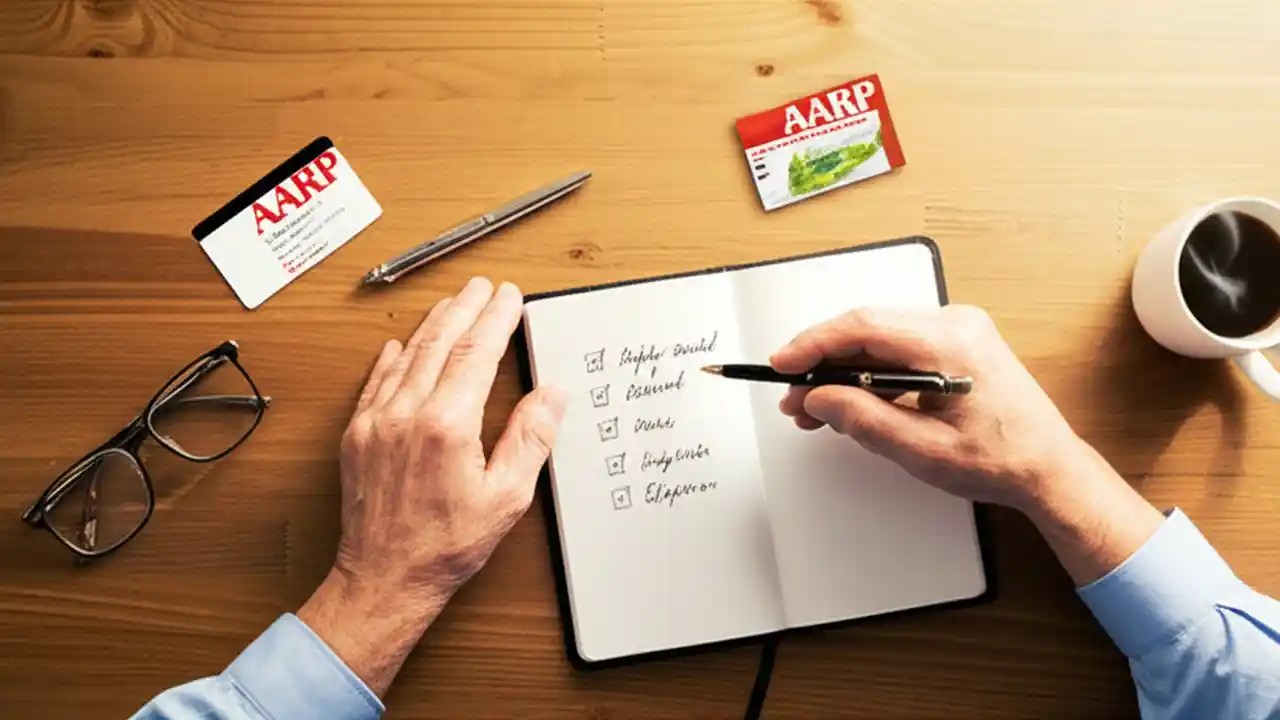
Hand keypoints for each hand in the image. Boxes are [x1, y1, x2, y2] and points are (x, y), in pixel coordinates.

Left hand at [299, 277, 567, 694]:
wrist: (384, 579)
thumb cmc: (444, 546)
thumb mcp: (506, 498)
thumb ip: (530, 439)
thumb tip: (550, 395)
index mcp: (446, 424)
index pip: (477, 352)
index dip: (496, 318)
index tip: (509, 297)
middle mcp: (405, 414)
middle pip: (440, 342)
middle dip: (465, 308)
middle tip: (482, 286)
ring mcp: (376, 422)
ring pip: (407, 356)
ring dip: (432, 325)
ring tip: (451, 304)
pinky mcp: (357, 436)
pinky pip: (375, 382)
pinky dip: (391, 358)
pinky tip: (398, 346)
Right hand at [772, 305, 1080, 510]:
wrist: (1048, 468)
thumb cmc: (1003, 459)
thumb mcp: (922, 450)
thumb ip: (863, 420)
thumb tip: (819, 399)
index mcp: (951, 343)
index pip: (864, 327)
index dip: (814, 344)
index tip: (783, 364)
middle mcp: (956, 325)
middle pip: (866, 330)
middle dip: (823, 364)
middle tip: (794, 399)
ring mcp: (957, 331)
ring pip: (878, 340)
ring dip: (843, 372)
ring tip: (815, 408)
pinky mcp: (955, 344)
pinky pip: (896, 348)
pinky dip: (868, 373)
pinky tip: (849, 400)